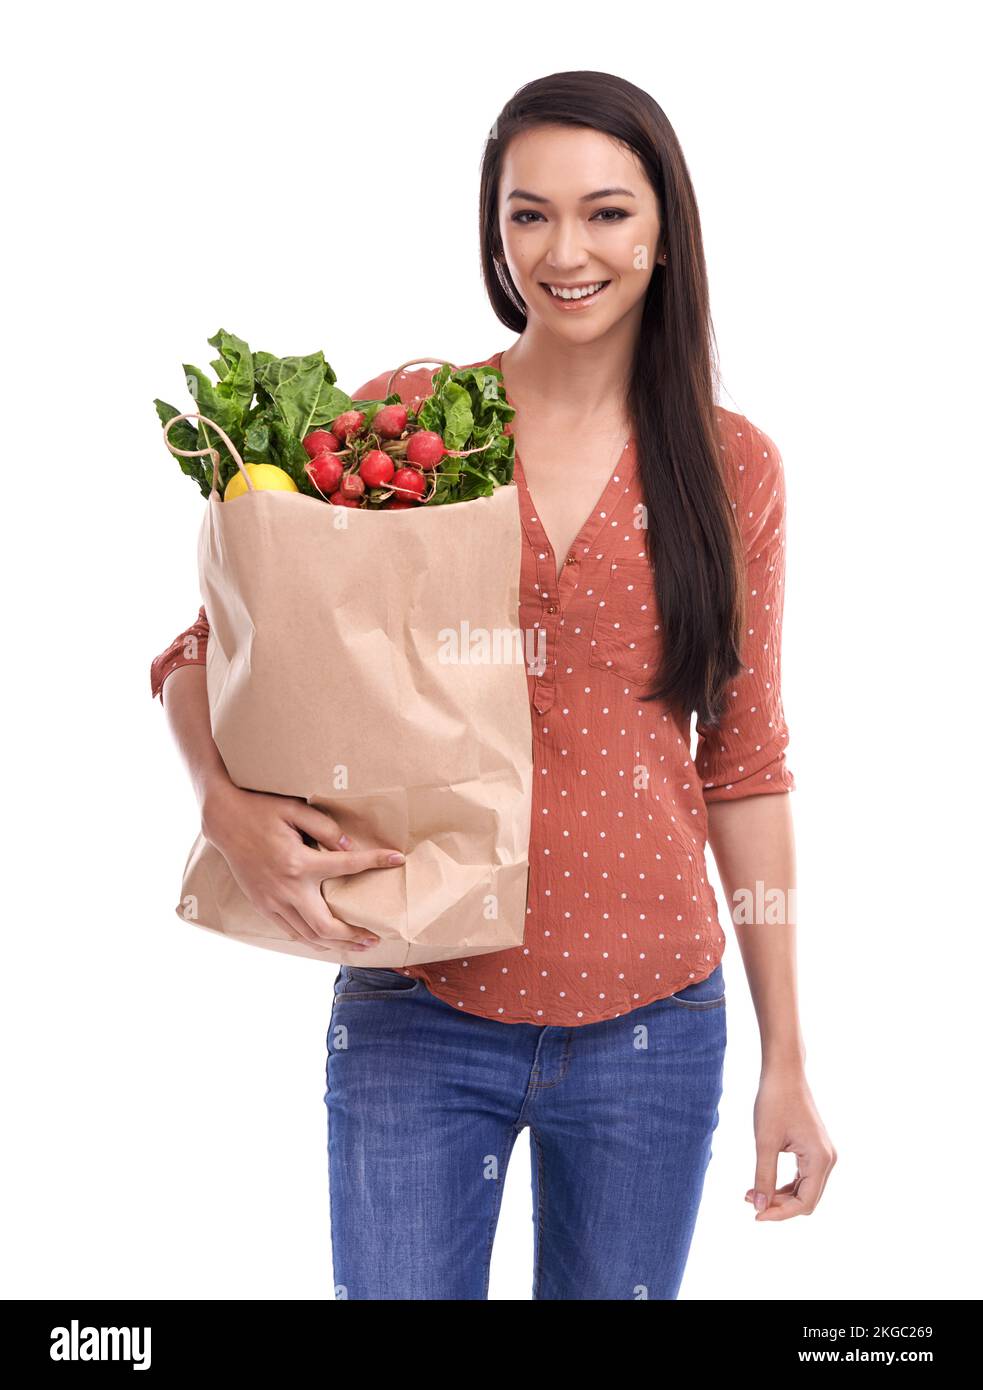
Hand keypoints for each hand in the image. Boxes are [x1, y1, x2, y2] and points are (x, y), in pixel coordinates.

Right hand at [200, 781, 402, 950]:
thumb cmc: (261, 810)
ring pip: (308, 935)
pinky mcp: (262, 905)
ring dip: (335, 944)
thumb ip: (324, 827)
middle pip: (326, 925)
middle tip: (375, 938)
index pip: (347, 866)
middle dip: (353, 936)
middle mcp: (287, 888)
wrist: (224, 821)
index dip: (376, 862)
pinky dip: (311, 939)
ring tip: (358, 946)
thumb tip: (348, 846)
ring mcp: (272, 901)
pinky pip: (290, 931)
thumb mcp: (294, 809)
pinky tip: (325, 941)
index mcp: (300, 862)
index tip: (398, 859)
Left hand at [746, 1064, 836, 1219]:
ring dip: (780, 1196)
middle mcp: (828, 1160)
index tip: (755, 1215)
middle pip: (807, 1199)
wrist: (784, 1072)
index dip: (780, 1214)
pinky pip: (802, 1177)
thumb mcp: (765, 1141)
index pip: (804, 1203)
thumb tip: (760, 1208)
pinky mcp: (814, 1149)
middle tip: (749, 1201)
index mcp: (820, 1159)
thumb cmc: (774, 1101)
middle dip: (779, 1206)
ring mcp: (823, 1154)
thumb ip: (763, 1177)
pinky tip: (763, 1184)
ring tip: (751, 1193)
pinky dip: (784, 1184)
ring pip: (804, 1190)